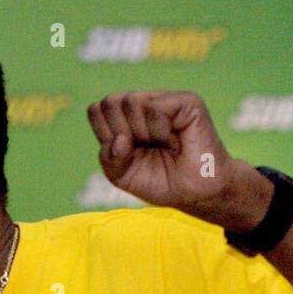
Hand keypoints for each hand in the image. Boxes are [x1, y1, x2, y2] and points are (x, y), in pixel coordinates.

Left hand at [87, 90, 271, 229]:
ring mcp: (165, 99)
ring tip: (164, 144)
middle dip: (121, 134)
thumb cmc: (162, 182)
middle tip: (146, 148)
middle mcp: (144, 102)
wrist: (196, 194)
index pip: (97, 109)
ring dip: (142, 134)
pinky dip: (159, 132)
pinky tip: (175, 140)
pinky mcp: (186, 101)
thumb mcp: (123, 175)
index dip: (104, 135)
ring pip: (130, 102)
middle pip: (110, 102)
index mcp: (126, 116)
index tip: (126, 153)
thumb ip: (109, 157)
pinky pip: (154, 109)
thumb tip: (119, 139)